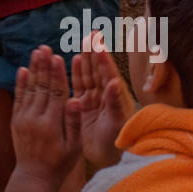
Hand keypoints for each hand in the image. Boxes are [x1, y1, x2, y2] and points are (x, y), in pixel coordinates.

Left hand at [7, 47, 81, 191]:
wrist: (34, 177)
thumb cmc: (60, 163)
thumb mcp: (74, 147)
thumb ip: (74, 122)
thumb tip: (76, 100)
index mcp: (52, 124)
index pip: (55, 93)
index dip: (57, 74)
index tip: (58, 57)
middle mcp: (35, 118)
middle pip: (41, 87)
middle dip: (43, 66)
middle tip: (45, 48)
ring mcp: (23, 118)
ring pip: (29, 89)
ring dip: (33, 69)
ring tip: (36, 52)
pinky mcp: (16, 120)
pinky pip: (18, 98)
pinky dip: (20, 83)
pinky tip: (22, 69)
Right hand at [71, 32, 135, 169]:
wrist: (108, 158)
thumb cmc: (117, 141)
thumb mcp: (116, 123)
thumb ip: (115, 102)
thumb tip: (114, 82)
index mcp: (115, 97)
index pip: (107, 73)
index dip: (102, 58)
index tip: (98, 42)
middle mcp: (105, 95)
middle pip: (99, 69)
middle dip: (95, 52)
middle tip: (93, 33)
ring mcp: (95, 99)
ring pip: (89, 75)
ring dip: (86, 59)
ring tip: (83, 42)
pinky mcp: (84, 105)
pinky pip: (80, 85)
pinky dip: (77, 73)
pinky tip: (75, 60)